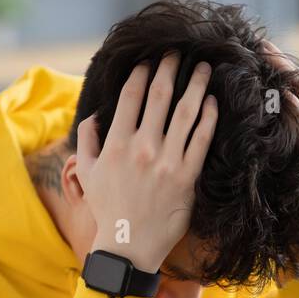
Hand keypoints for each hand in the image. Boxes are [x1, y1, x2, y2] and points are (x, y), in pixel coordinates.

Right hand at [76, 53, 217, 272]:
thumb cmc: (107, 209)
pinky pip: (200, 140)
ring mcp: (166, 162)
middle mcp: (142, 148)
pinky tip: (212, 102)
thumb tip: (94, 116)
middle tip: (178, 52)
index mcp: (116, 143)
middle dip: (170, 69)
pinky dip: (207, 118)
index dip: (141, 73)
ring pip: (184, 113)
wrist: (127, 245)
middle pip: (160, 97)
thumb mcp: (86, 173)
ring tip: (204, 68)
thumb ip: (86, 140)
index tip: (150, 60)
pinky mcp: (186, 178)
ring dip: (195, 86)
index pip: (130, 97)